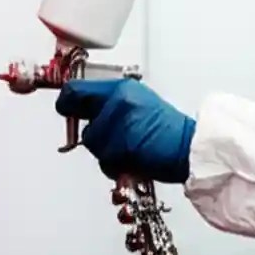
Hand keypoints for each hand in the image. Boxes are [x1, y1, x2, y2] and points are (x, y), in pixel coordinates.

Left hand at [55, 79, 195, 182]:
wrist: (189, 147)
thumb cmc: (168, 130)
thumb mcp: (139, 103)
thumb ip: (111, 105)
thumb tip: (85, 110)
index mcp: (121, 88)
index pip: (76, 89)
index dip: (66, 101)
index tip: (65, 107)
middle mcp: (118, 101)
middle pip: (81, 121)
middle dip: (92, 133)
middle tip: (107, 138)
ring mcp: (120, 123)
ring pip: (92, 142)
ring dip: (105, 152)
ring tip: (129, 150)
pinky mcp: (123, 145)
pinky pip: (104, 161)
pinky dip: (114, 166)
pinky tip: (133, 160)